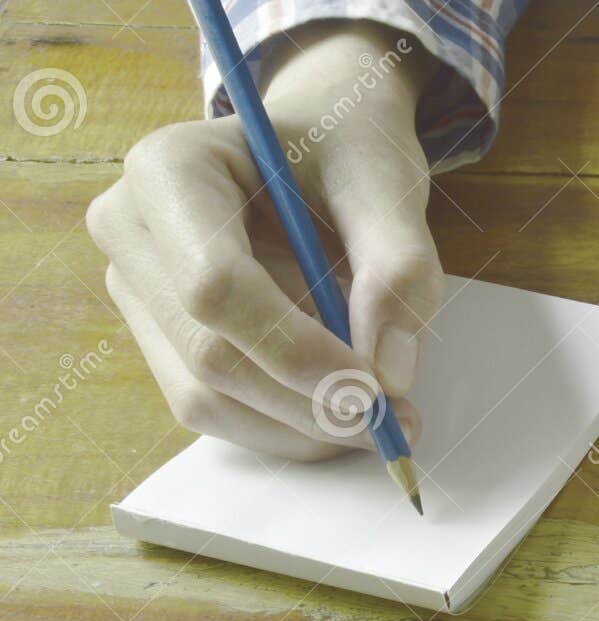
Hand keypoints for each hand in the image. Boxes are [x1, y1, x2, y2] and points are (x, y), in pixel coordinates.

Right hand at [88, 21, 443, 459]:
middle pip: (209, 355)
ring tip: (385, 420)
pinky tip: (345, 414)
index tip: (374, 388)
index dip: (297, 350)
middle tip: (394, 422)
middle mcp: (131, 231)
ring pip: (207, 399)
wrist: (321, 146)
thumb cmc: (348, 152)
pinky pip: (217, 410)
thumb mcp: (388, 186)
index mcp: (168, 170)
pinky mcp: (163, 337)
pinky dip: (287, 428)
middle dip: (307, 403)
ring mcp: (138, 290)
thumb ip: (400, 268)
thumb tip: (388, 375)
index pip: (216, 287)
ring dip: (301, 427)